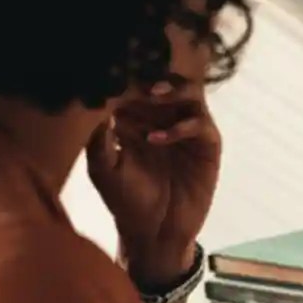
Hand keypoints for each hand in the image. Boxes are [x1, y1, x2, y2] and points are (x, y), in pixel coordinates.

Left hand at [87, 22, 220, 287]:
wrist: (154, 233)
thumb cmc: (125, 200)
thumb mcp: (103, 167)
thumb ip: (97, 137)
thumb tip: (94, 102)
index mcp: (137, 118)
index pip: (134, 86)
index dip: (124, 76)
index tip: (108, 69)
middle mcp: (164, 118)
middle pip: (162, 82)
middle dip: (149, 75)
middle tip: (133, 72)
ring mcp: (188, 130)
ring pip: (187, 93)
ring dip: (171, 89)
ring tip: (152, 92)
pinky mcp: (207, 146)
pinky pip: (200, 125)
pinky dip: (180, 127)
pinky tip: (156, 139)